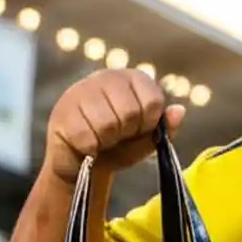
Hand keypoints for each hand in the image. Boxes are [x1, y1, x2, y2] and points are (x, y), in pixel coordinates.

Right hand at [44, 69, 185, 184]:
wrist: (81, 164)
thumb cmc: (117, 147)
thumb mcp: (145, 139)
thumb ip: (164, 127)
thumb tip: (179, 112)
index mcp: (130, 78)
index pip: (152, 100)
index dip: (148, 123)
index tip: (137, 129)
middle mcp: (104, 78)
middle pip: (130, 112)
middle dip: (126, 133)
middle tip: (116, 135)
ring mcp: (80, 92)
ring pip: (107, 124)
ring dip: (107, 141)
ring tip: (101, 138)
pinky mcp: (62, 111)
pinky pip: (86, 136)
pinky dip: (90, 148)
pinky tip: (86, 143)